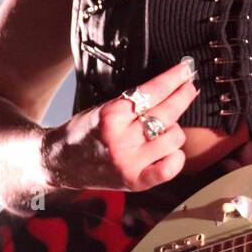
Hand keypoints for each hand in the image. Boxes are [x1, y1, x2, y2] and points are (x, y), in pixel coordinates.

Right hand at [40, 58, 199, 192]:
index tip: (185, 70)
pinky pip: (170, 169)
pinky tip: (172, 151)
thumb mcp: (103, 108)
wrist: (61, 163)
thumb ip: (132, 102)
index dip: (173, 79)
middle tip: (190, 87)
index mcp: (112, 114)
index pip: (152, 91)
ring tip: (165, 128)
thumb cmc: (85, 132)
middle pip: (167, 112)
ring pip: (174, 138)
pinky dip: (176, 158)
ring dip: (175, 129)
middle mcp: (122, 138)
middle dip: (183, 96)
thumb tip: (169, 87)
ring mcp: (130, 161)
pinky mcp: (135, 181)